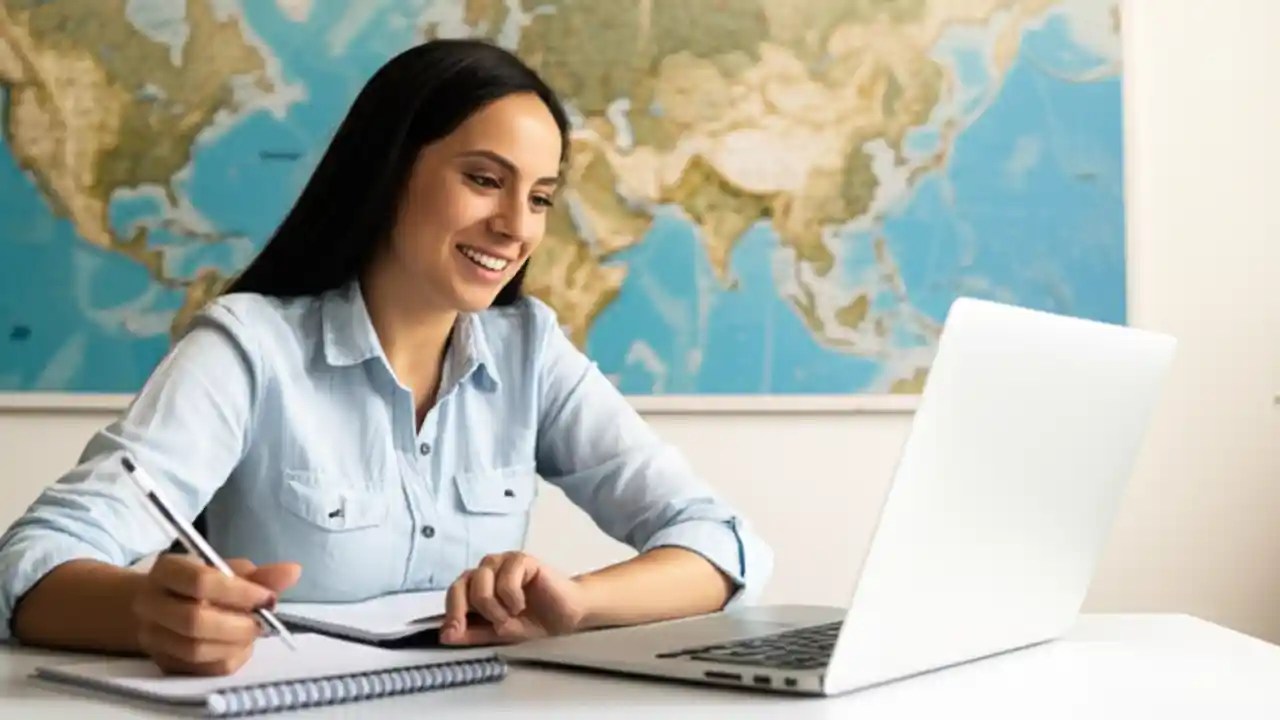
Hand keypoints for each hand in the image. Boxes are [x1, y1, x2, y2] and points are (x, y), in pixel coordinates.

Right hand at [132, 554, 301, 675]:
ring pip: (195, 650)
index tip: (267, 598)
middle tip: (261, 622)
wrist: (157, 606)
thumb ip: (259, 575)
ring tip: (252, 633)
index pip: (200, 582)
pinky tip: (240, 647)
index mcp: (167, 570)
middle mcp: (151, 604)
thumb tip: (293, 572)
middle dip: (238, 625)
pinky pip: (200, 670)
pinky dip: (228, 660)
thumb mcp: (227, 570)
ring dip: (235, 645)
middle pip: (194, 621)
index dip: (239, 593)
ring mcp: (152, 636)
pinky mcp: (162, 662)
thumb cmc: (199, 583)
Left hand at [441, 552, 587, 645]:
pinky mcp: (521, 559)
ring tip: (513, 614)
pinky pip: (505, 580)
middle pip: (460, 585)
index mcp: (476, 585)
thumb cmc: (532, 619)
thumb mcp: (496, 633)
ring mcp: (502, 562)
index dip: (451, 613)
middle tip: (495, 625)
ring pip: (481, 585)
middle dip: (474, 612)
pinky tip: (523, 602)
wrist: (565, 615)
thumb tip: (445, 636)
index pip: (453, 593)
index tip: (451, 634)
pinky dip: (513, 598)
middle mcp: (485, 570)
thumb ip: (471, 633)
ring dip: (496, 608)